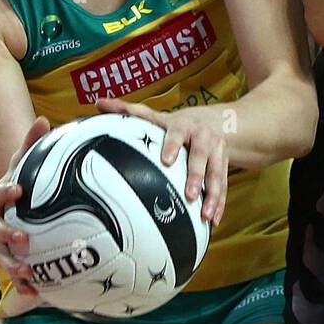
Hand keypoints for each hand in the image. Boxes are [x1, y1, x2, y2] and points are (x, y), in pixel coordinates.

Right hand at [0, 116, 51, 295]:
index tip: (18, 190)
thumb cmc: (25, 180)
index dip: (3, 193)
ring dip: (12, 265)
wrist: (19, 203)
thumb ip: (32, 143)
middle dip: (6, 235)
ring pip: (0, 256)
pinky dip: (24, 283)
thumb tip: (42, 120)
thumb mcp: (27, 161)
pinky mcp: (9, 259)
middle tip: (24, 237)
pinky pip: (13, 275)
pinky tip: (39, 291)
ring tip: (29, 271)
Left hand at [97, 97, 226, 225]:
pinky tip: (213, 220)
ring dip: (212, 194)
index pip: (177, 134)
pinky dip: (220, 203)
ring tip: (205, 214)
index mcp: (183, 125)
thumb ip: (129, 111)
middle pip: (201, 156)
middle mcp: (203, 137)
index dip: (172, 146)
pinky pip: (224, 185)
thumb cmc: (178, 124)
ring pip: (216, 173)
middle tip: (189, 194)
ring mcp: (217, 152)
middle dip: (196, 175)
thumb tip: (98, 103)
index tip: (166, 160)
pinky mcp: (224, 166)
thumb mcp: (157, 116)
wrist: (217, 122)